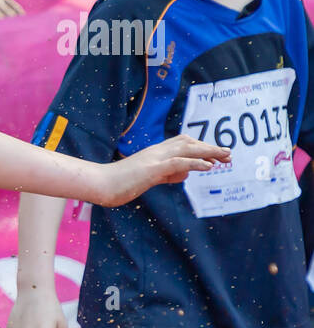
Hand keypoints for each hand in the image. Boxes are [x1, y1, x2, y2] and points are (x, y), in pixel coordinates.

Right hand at [92, 135, 229, 206]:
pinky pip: (178, 163)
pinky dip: (195, 163)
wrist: (99, 184)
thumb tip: (182, 175)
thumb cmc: (117, 184)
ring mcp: (154, 159)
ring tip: (225, 157)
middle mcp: (156, 152)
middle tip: (229, 155)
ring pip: (186, 149)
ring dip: (208, 152)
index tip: (216, 156)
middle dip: (209, 147)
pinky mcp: (152, 169)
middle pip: (188, 142)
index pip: (182, 144)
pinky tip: (209, 166)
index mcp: (153, 154)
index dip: (201, 147)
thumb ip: (164, 175)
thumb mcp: (145, 179)